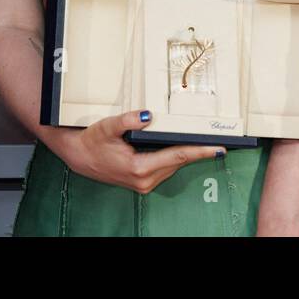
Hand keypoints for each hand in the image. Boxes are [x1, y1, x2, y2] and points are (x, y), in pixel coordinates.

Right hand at [58, 110, 225, 193]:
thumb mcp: (107, 127)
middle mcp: (144, 180)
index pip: (177, 156)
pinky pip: (165, 169)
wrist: (79, 157)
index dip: (200, 152)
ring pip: (173, 166)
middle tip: (217, 141)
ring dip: (186, 155)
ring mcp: (144, 183)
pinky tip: (180, 148)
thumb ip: (127, 121)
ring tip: (202, 143)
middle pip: (178, 162)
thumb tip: (147, 115)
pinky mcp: (142, 182)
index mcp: (139, 168)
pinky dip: (174, 158)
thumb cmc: (92, 141)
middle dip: (197, 151)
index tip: (218, 149)